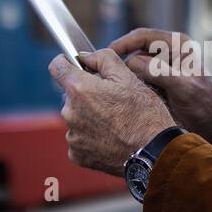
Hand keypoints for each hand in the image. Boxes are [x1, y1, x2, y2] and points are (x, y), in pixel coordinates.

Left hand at [48, 49, 178, 175]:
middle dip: (86, 94)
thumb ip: (103, 58)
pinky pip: (79, 139)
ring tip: (115, 123)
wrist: (154, 152)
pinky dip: (91, 137)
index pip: (57, 67)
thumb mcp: (129, 77)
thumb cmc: (144, 114)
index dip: (67, 63)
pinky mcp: (77, 155)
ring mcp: (72, 136)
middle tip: (112, 101)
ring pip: (76, 118)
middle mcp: (70, 112)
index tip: (77, 67)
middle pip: (70, 95)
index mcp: (80, 89)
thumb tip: (85, 56)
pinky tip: (110, 138)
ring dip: (89, 117)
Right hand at [110, 28, 211, 144]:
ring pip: (133, 67)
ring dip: (126, 78)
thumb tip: (132, 62)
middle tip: (108, 78)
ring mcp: (161, 68)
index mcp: (177, 44)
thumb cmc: (205, 105)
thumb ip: (160, 72)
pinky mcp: (157, 83)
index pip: (143, 36)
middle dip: (122, 63)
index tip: (107, 54)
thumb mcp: (184, 87)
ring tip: (117, 90)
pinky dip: (131, 88)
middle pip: (134, 51)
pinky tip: (127, 98)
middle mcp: (168, 52)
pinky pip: (137, 81)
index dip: (123, 44)